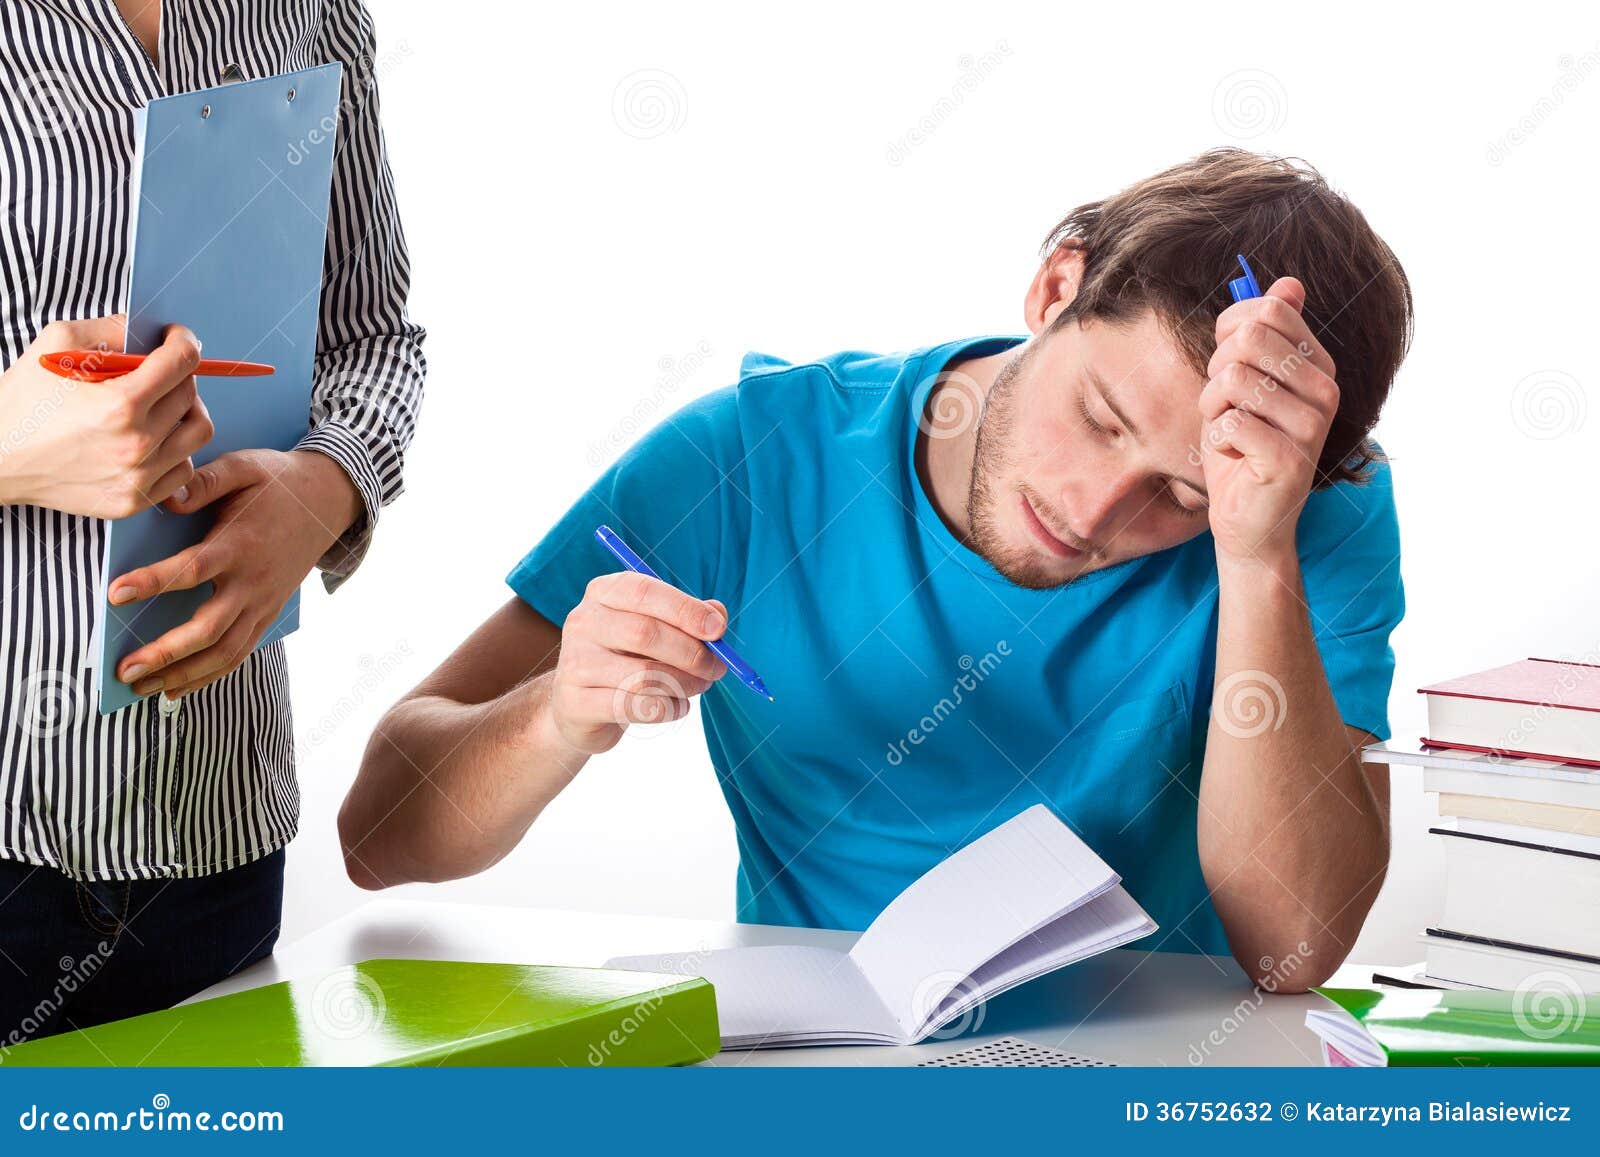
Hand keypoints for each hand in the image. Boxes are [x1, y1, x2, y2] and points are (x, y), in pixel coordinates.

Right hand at [0, 317, 211, 516]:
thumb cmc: (22, 402)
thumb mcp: (55, 344)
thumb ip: (108, 329)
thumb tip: (147, 330)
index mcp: (121, 404)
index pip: (183, 362)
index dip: (184, 341)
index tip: (177, 338)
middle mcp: (136, 444)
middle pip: (190, 396)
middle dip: (178, 375)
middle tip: (157, 372)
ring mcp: (138, 477)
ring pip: (197, 434)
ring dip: (183, 413)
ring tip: (158, 406)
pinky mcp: (133, 500)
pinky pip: (183, 470)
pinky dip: (175, 451)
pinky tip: (150, 439)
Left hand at [109, 448, 362, 697]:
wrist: (326, 500)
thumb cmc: (277, 481)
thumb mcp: (244, 467)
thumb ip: (204, 481)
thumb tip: (163, 500)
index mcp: (242, 543)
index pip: (193, 569)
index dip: (153, 582)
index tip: (114, 594)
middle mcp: (254, 581)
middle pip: (209, 628)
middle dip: (165, 652)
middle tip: (125, 669)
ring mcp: (264, 602)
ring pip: (225, 652)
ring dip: (182, 674)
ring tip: (141, 689)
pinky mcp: (268, 613)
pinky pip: (239, 653)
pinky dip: (208, 675)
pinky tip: (175, 687)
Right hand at [545, 572, 728, 754]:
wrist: (580, 706)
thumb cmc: (627, 658)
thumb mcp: (656, 629)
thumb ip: (688, 618)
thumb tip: (717, 615)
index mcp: (604, 593)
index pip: (644, 592)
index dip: (684, 610)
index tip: (718, 629)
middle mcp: (584, 622)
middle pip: (645, 633)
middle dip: (691, 653)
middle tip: (717, 667)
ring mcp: (575, 663)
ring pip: (644, 675)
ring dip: (685, 684)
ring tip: (699, 686)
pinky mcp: (577, 703)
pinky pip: (635, 707)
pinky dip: (669, 709)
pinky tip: (677, 706)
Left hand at [1197, 277, 1339, 565]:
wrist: (1249, 522)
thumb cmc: (1242, 449)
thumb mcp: (1247, 384)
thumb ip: (1266, 335)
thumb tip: (1288, 282)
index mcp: (1319, 367)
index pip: (1267, 312)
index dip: (1228, 336)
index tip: (1231, 371)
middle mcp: (1325, 391)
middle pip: (1248, 339)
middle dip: (1217, 372)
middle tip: (1226, 407)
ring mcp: (1312, 425)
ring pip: (1233, 379)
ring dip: (1213, 408)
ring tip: (1231, 434)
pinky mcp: (1289, 458)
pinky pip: (1229, 422)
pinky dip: (1217, 440)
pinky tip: (1236, 459)